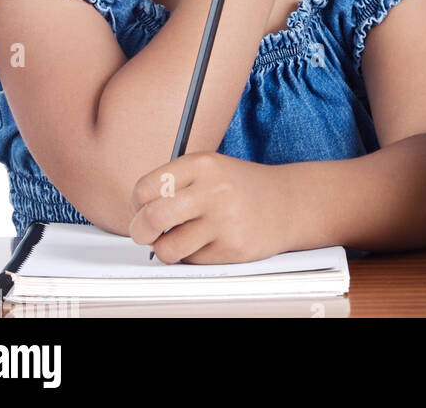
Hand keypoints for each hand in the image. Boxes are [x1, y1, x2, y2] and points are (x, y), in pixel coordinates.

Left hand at [129, 152, 311, 263]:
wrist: (288, 202)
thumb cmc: (239, 187)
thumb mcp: (210, 169)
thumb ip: (175, 185)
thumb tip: (137, 216)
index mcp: (202, 163)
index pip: (147, 187)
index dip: (136, 204)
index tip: (141, 209)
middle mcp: (213, 189)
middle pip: (152, 218)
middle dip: (140, 231)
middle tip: (146, 233)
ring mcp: (224, 221)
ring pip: (168, 249)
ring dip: (166, 249)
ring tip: (179, 240)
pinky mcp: (232, 248)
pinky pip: (192, 262)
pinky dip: (193, 257)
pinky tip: (209, 242)